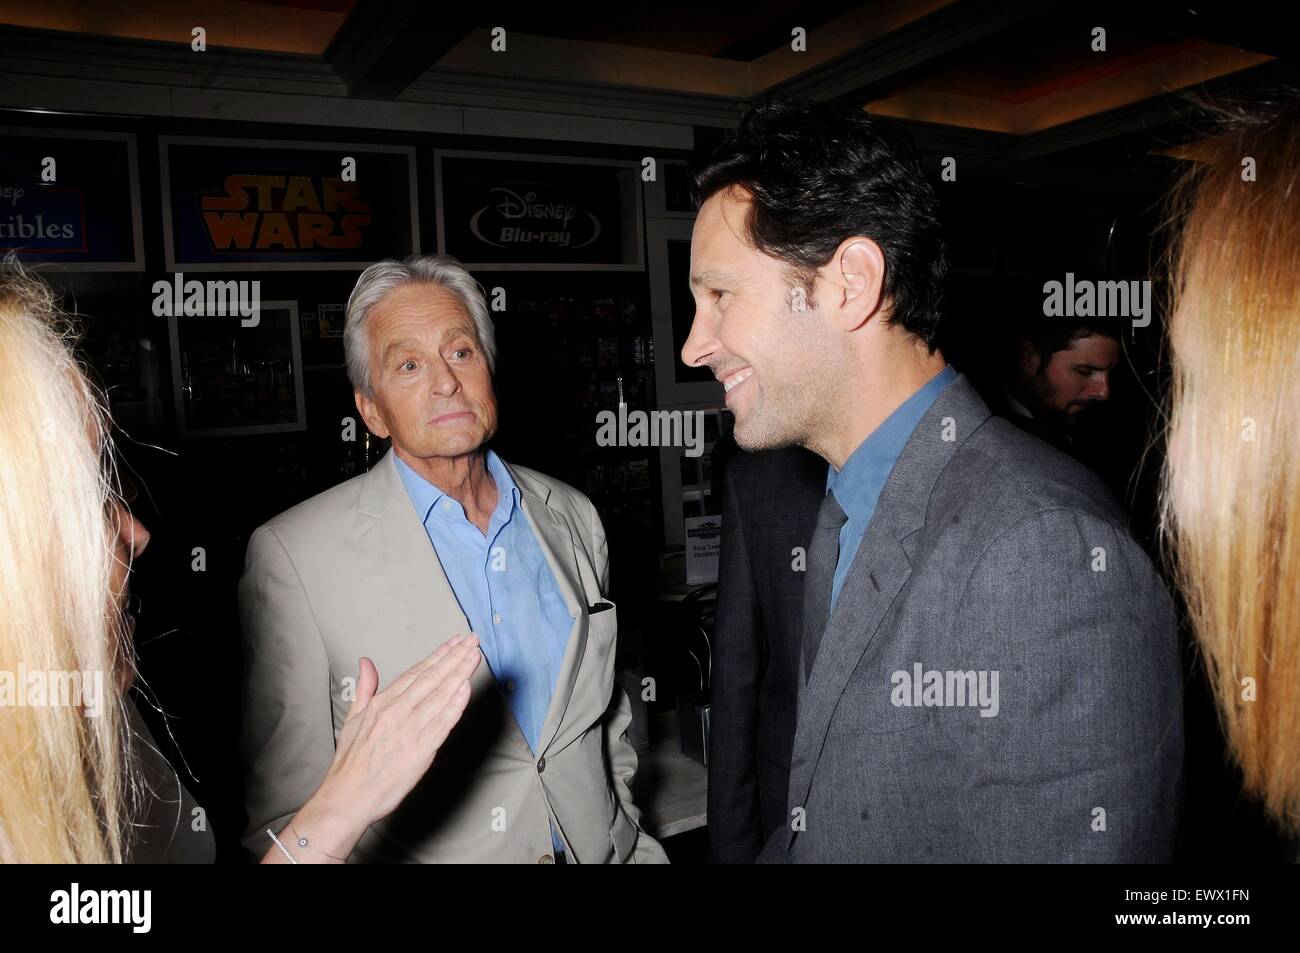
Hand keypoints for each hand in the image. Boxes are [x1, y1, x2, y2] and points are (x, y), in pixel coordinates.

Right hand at [316, 635, 480, 827]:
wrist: (348, 796)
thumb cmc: (351, 761)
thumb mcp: (353, 717)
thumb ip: (364, 688)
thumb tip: (365, 662)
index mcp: (383, 703)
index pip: (417, 672)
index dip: (439, 655)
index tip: (455, 643)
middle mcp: (398, 712)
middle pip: (432, 678)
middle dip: (455, 657)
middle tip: (472, 640)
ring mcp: (410, 730)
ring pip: (440, 695)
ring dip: (460, 674)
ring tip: (474, 656)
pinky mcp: (421, 750)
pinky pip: (442, 723)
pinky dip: (455, 705)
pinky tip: (466, 689)